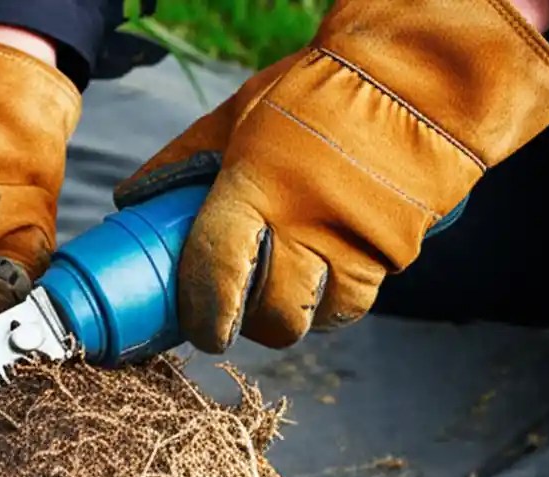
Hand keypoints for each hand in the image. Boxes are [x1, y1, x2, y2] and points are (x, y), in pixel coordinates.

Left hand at [114, 0, 548, 352]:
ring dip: (294, 317)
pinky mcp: (395, 253)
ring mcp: (354, 243)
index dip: (204, 315)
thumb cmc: (316, 92)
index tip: (200, 326)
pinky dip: (333, 303)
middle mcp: (304, 225)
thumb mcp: (238, 114)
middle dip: (251, 324)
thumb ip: (186, 159)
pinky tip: (321, 281)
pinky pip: (356, 302)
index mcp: (255, 187)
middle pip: (272, 316)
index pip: (215, 274)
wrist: (414, 77)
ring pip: (317, 318)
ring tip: (281, 295)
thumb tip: (133, 198)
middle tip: (239, 311)